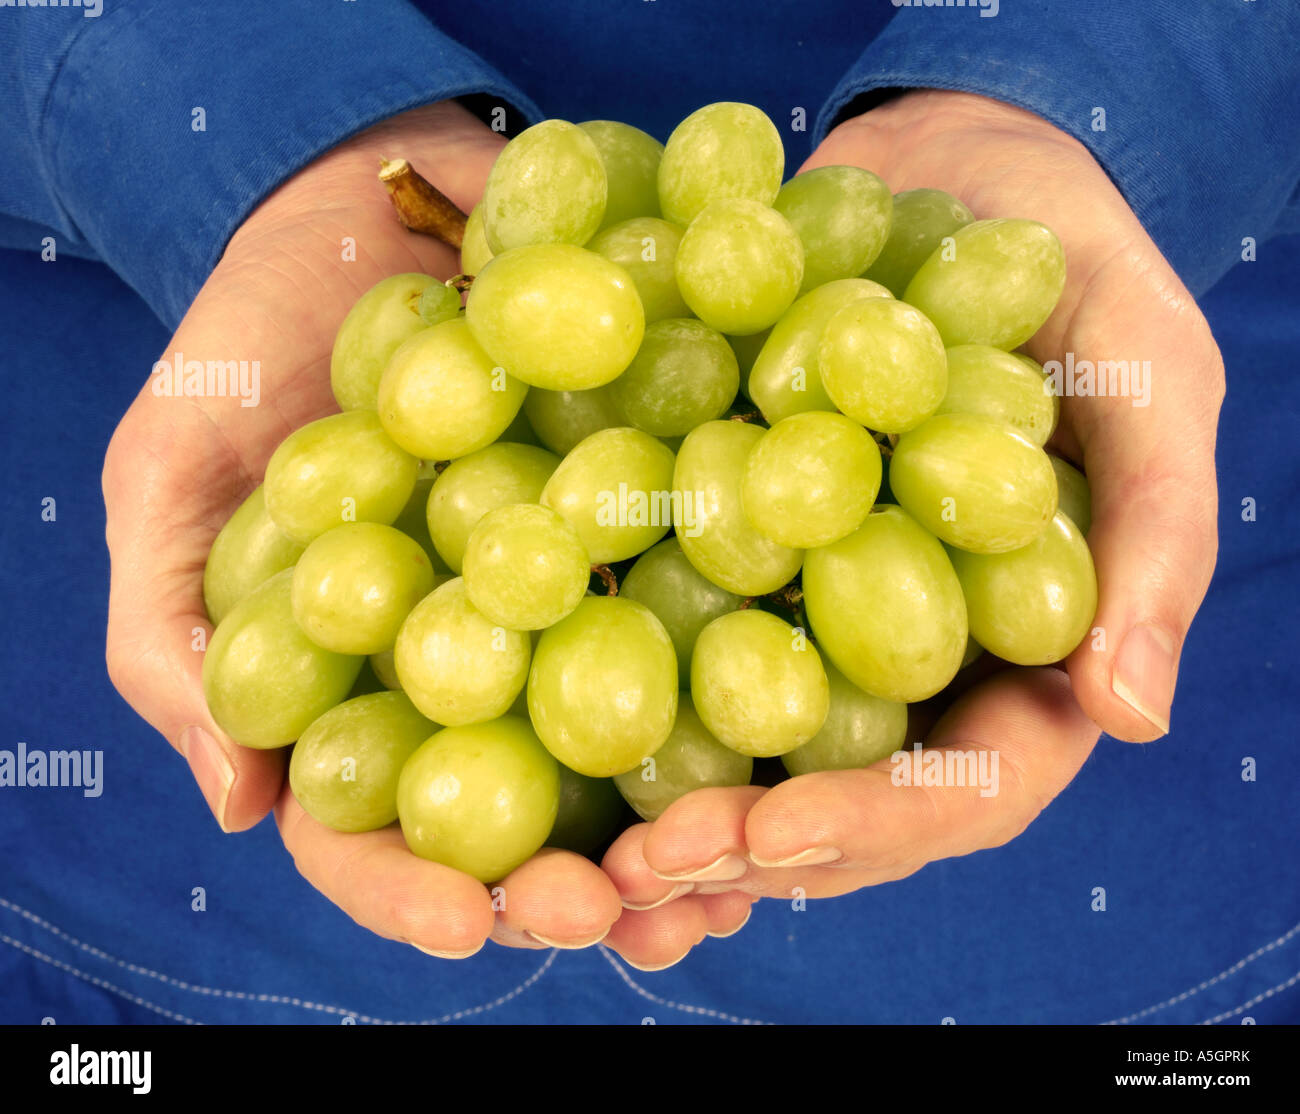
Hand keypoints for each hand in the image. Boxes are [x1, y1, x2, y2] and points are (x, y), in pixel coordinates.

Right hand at [102, 102, 755, 961]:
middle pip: (524, 815)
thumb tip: (244, 803)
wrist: (379, 201)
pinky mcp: (654, 526)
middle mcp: (478, 662)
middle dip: (576, 881)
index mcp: (359, 680)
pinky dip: (747, 679)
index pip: (372, 825)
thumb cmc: (251, 337)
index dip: (416, 889)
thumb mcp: (176, 469)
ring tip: (736, 874)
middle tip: (635, 913)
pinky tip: (799, 733)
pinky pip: (705, 617)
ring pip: (630, 747)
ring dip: (683, 823)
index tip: (479, 920)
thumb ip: (181, 629)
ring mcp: (575, 600)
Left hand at [604, 90, 1223, 944]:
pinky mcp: (723, 540)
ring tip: (568, 844)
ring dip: (658, 800)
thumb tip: (1133, 713)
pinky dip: (605, 665)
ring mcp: (806, 605)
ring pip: (740, 738)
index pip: (967, 785)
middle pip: (833, 792)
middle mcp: (906, 656)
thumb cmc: (1076, 272)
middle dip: (740, 842)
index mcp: (1018, 653)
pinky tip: (523, 689)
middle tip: (641, 869)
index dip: (877, 822)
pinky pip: (666, 616)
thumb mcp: (1149, 378)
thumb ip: (1153, 534)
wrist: (951, 169)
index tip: (773, 834)